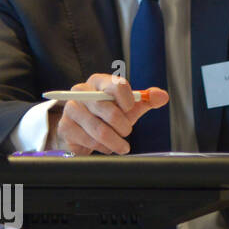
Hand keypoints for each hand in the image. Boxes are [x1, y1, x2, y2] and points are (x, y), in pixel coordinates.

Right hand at [50, 74, 169, 155]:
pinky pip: (88, 140)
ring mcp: (71, 109)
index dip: (128, 99)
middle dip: (123, 126)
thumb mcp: (130, 106)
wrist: (84, 128)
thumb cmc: (110, 113)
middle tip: (127, 132)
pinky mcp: (65, 127)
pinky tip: (105, 146)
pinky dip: (102, 147)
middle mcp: (82, 92)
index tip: (131, 109)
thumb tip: (162, 96)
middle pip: (107, 109)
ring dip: (114, 141)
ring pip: (98, 129)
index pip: (116, 85)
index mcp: (100, 81)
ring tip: (121, 145)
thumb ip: (147, 100)